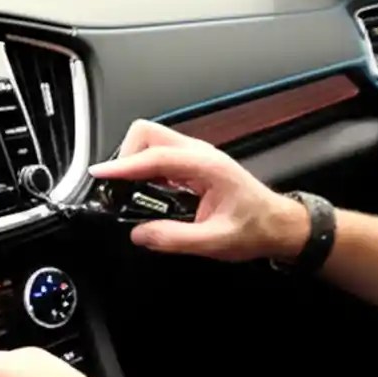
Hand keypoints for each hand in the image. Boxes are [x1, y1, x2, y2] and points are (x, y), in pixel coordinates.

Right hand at [90, 120, 307, 261]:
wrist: (277, 225)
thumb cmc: (255, 229)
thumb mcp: (215, 242)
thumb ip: (174, 239)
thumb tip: (139, 234)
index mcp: (207, 167)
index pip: (155, 157)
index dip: (123, 165)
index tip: (100, 174)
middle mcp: (200, 154)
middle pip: (148, 134)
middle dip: (125, 155)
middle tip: (116, 185)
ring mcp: (195, 155)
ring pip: (151, 140)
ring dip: (133, 160)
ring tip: (125, 189)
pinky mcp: (191, 163)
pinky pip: (158, 154)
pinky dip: (142, 167)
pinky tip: (142, 189)